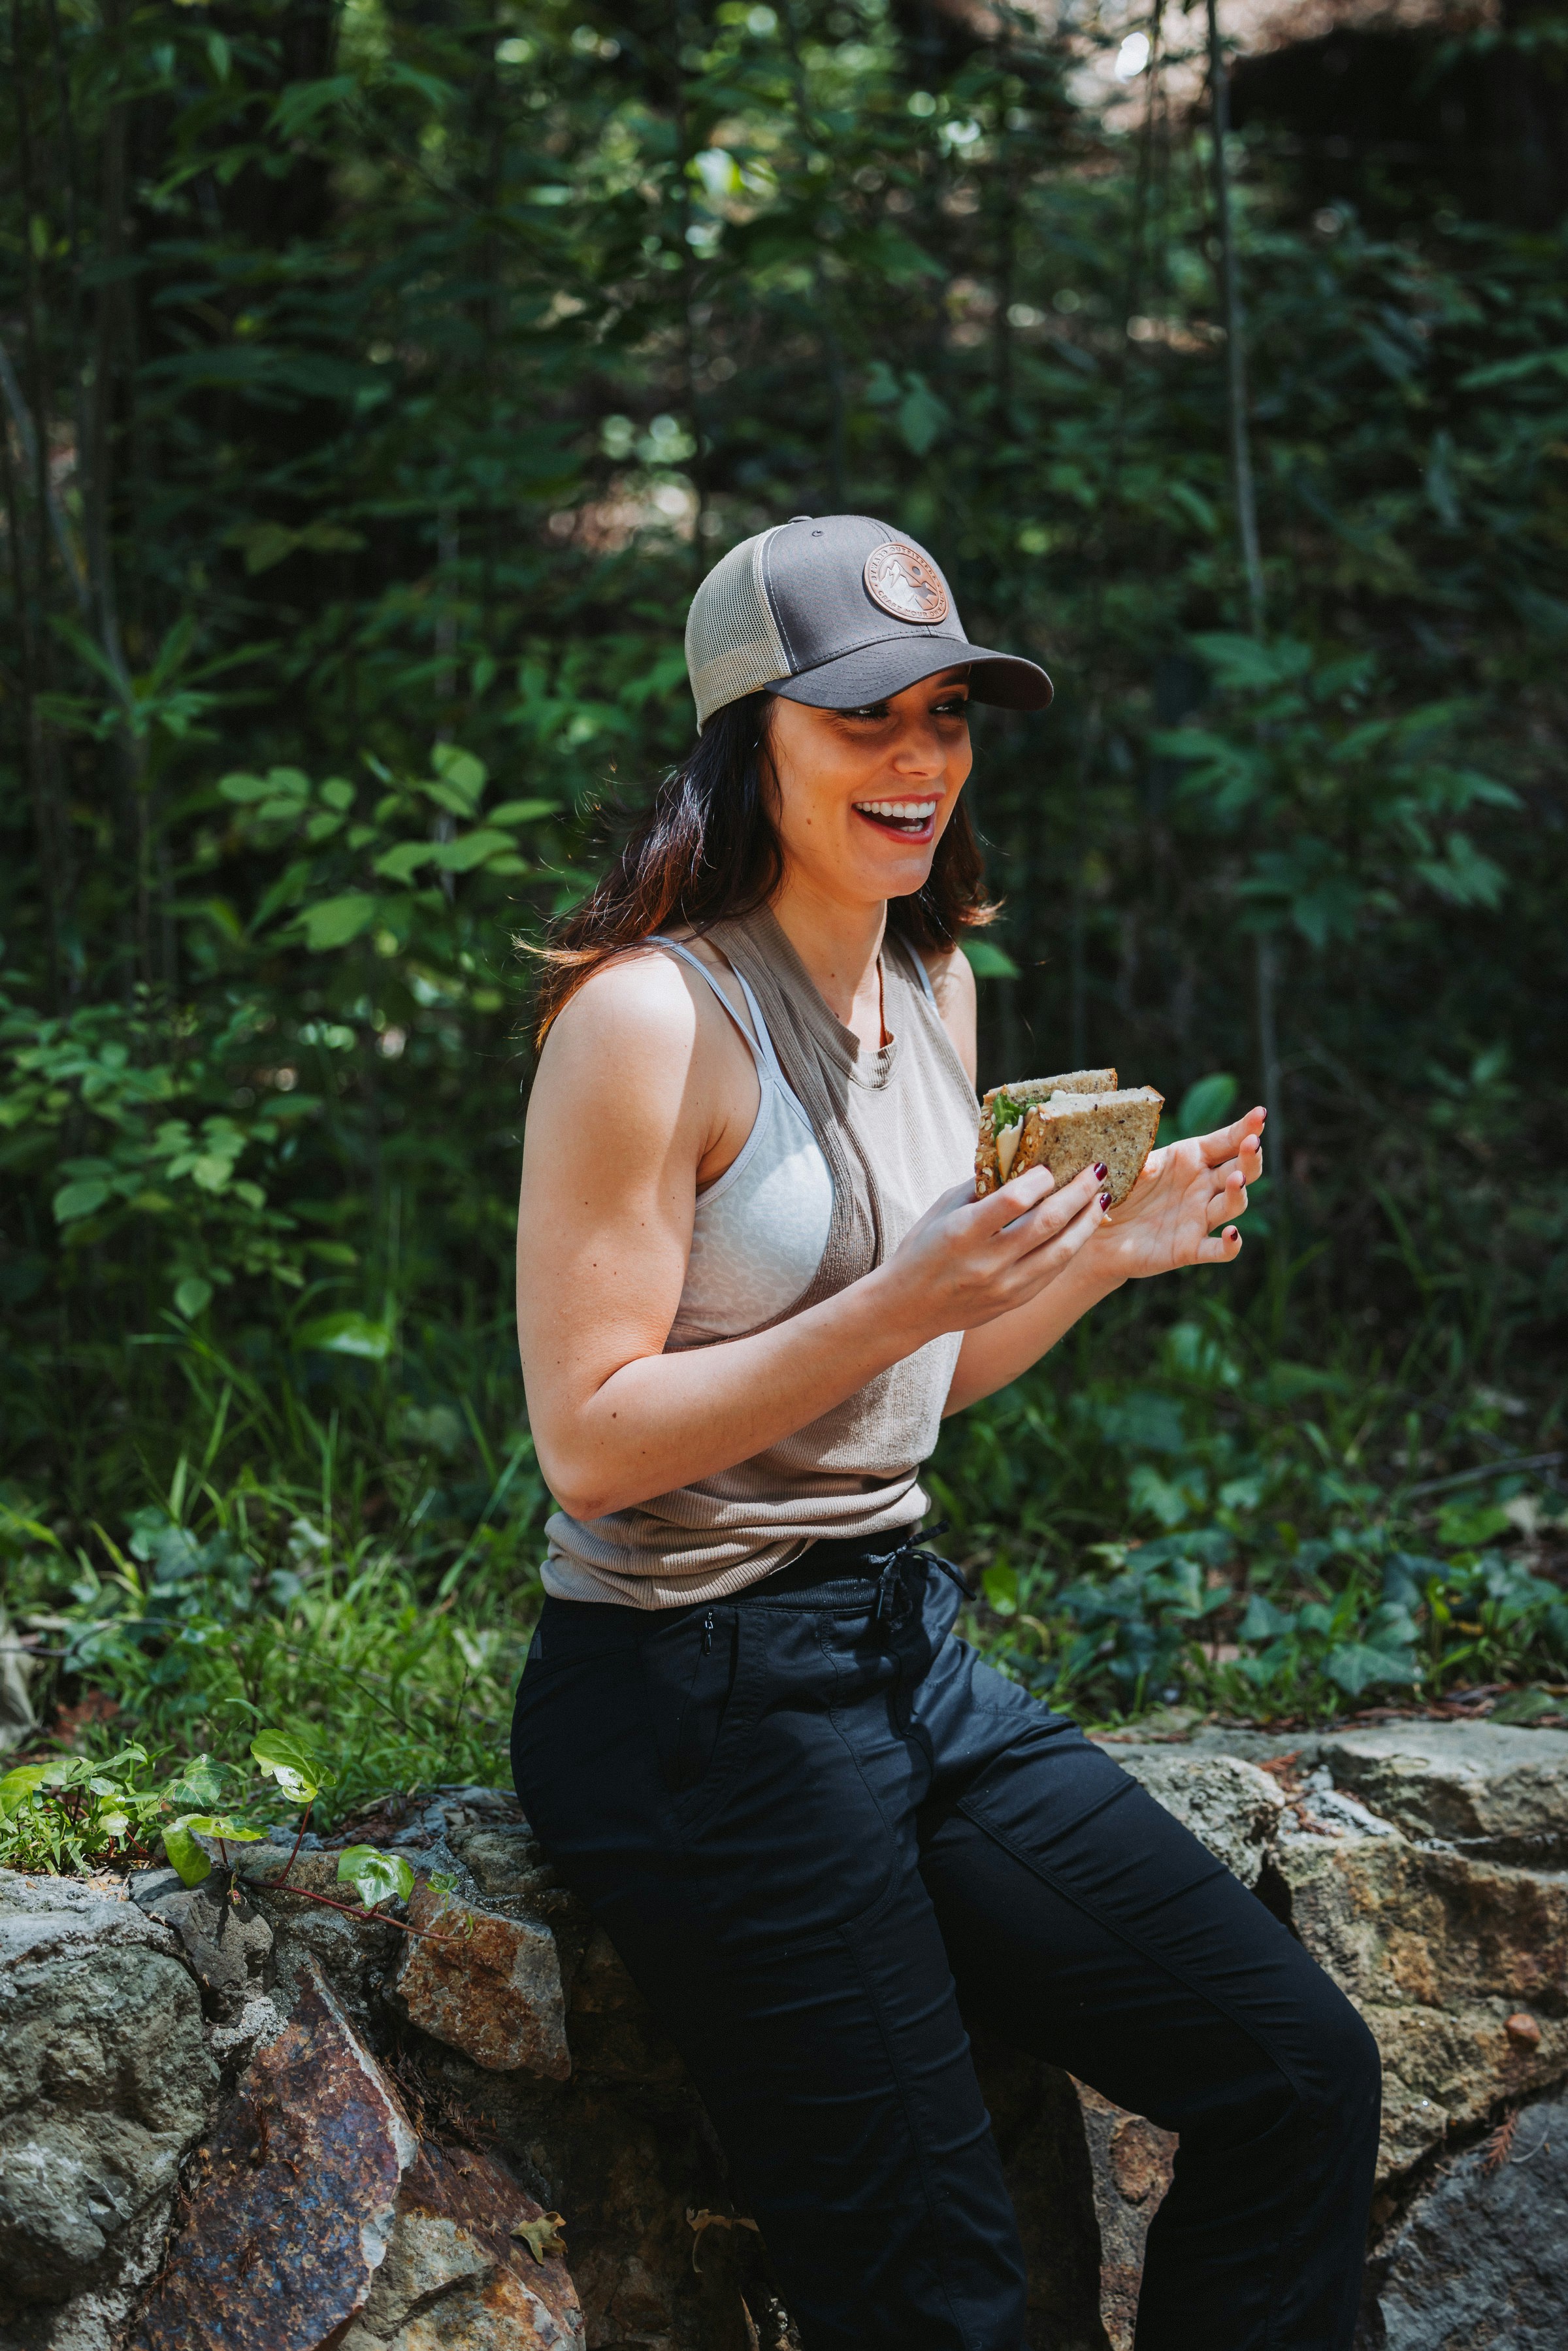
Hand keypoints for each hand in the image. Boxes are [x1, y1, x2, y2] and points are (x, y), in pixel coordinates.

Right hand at [882, 1160, 1109, 1336]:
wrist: (908, 1308)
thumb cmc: (921, 1250)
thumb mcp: (942, 1210)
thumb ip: (980, 1187)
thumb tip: (1019, 1160)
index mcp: (963, 1233)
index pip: (1013, 1201)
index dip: (1039, 1179)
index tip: (1051, 1165)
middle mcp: (987, 1262)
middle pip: (1047, 1223)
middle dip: (1078, 1193)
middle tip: (1097, 1170)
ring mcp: (1005, 1286)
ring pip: (1061, 1251)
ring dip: (1087, 1221)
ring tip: (1101, 1198)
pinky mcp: (1015, 1300)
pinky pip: (1054, 1270)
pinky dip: (1071, 1245)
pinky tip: (1081, 1228)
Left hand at [1090, 1107, 1264, 1280]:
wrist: (1099, 1235)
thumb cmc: (1120, 1192)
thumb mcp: (1127, 1169)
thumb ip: (1137, 1158)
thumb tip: (1136, 1151)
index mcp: (1191, 1158)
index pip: (1225, 1141)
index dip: (1244, 1127)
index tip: (1260, 1114)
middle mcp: (1203, 1186)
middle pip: (1239, 1169)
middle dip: (1249, 1157)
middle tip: (1252, 1144)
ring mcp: (1200, 1218)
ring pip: (1232, 1205)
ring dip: (1238, 1193)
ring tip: (1236, 1179)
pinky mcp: (1190, 1249)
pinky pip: (1217, 1250)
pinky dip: (1229, 1245)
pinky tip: (1232, 1235)